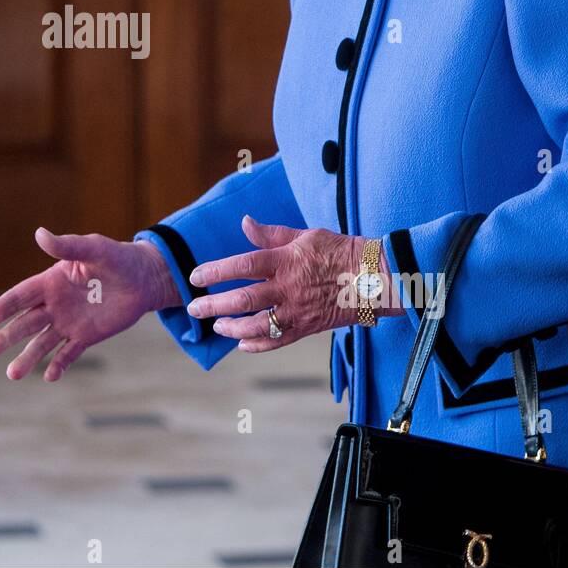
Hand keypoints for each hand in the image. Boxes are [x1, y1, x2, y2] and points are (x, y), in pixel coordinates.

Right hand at [0, 228, 173, 381]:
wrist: (143, 278)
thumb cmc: (117, 257)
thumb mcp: (94, 248)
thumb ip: (68, 246)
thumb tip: (40, 234)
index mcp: (50, 282)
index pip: (19, 297)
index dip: (0, 309)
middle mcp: (54, 304)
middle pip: (24, 324)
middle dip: (4, 338)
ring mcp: (68, 322)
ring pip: (41, 343)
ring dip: (27, 358)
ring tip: (13, 374)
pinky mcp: (86, 336)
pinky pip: (69, 353)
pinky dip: (59, 365)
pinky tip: (50, 376)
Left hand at [185, 216, 401, 351]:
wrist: (374, 277)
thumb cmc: (339, 250)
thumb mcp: (304, 234)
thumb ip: (271, 233)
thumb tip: (244, 222)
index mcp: (286, 261)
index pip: (243, 265)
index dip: (216, 270)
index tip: (195, 276)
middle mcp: (288, 288)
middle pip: (243, 299)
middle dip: (213, 304)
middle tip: (193, 307)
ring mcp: (298, 311)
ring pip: (258, 325)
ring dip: (232, 327)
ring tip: (217, 326)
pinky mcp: (308, 327)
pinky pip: (279, 341)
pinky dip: (258, 345)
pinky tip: (242, 344)